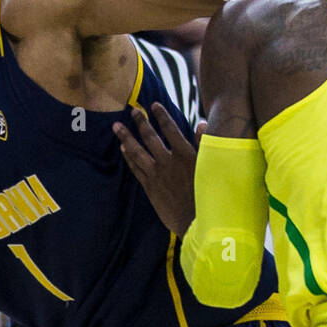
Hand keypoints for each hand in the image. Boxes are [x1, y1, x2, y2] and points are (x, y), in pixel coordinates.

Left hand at [112, 102, 203, 236]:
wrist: (196, 221)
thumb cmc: (208, 194)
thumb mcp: (210, 167)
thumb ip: (204, 143)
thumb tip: (201, 123)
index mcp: (185, 154)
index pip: (170, 128)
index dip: (161, 115)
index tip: (153, 105)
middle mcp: (168, 162)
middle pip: (150, 137)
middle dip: (140, 122)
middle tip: (132, 111)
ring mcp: (157, 175)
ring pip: (137, 152)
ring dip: (126, 137)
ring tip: (116, 127)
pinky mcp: (150, 187)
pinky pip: (136, 169)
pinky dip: (129, 157)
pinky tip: (123, 149)